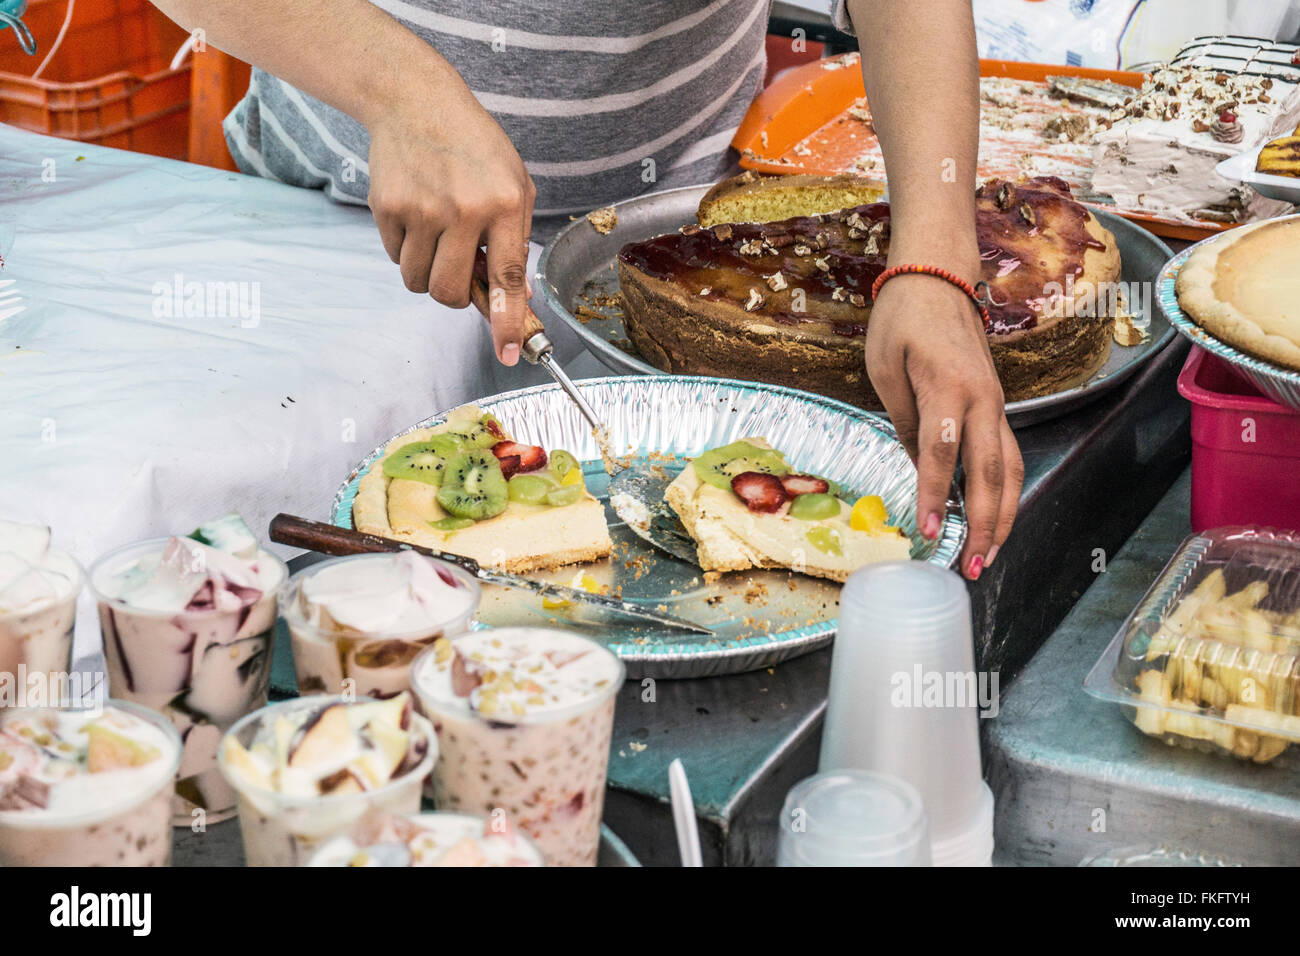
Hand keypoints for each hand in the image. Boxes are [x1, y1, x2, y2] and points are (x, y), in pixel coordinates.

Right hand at [367, 93, 535, 364]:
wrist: (416, 101)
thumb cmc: (474, 148)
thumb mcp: (514, 185)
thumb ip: (516, 241)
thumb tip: (517, 298)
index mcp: (504, 203)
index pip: (506, 279)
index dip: (506, 322)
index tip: (509, 354)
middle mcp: (463, 209)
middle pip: (449, 293)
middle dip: (453, 296)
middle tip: (459, 273)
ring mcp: (421, 208)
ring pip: (418, 281)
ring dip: (428, 271)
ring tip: (438, 233)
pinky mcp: (387, 207)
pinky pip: (395, 257)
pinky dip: (406, 248)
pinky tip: (417, 212)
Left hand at [865, 274, 1023, 579]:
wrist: (938, 277)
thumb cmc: (902, 319)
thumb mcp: (884, 368)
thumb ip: (903, 421)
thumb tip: (919, 470)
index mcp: (946, 387)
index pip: (942, 454)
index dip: (937, 496)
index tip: (931, 533)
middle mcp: (981, 399)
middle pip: (990, 472)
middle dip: (985, 524)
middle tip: (974, 567)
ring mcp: (995, 403)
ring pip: (1010, 469)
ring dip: (1004, 516)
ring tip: (990, 556)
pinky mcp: (997, 405)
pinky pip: (1008, 455)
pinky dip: (1005, 492)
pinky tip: (996, 519)